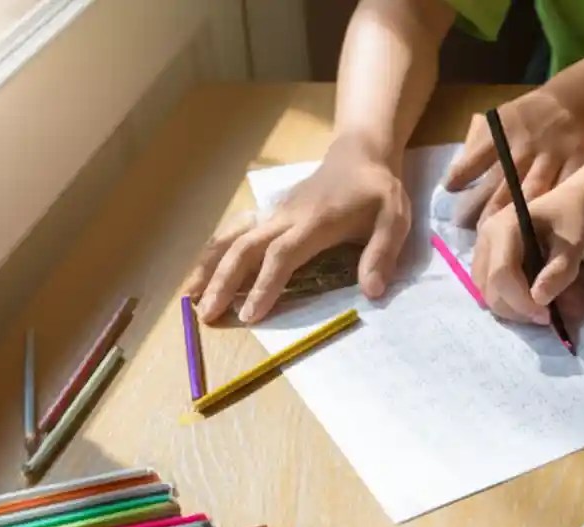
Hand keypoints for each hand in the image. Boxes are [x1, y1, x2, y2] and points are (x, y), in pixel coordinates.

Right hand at [187, 140, 410, 323]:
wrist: (358, 154)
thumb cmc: (377, 190)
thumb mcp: (394, 219)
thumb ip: (382, 254)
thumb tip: (372, 292)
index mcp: (315, 222)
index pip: (282, 254)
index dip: (265, 284)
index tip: (250, 315)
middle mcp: (286, 217)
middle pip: (246, 248)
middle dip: (223, 281)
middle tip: (206, 315)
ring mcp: (274, 214)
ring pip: (233, 237)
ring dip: (209, 266)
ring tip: (189, 296)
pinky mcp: (269, 214)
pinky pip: (236, 232)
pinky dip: (214, 251)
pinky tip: (200, 272)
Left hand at [444, 87, 583, 230]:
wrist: (576, 100)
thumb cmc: (531, 116)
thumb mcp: (501, 119)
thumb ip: (482, 147)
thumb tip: (454, 183)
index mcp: (503, 132)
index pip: (476, 158)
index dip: (461, 176)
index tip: (451, 195)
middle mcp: (526, 146)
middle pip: (502, 183)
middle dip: (485, 209)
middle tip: (471, 232)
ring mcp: (552, 157)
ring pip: (531, 192)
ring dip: (515, 217)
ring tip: (500, 238)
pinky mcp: (577, 165)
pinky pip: (564, 190)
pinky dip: (553, 209)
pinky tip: (542, 228)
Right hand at [471, 179, 583, 323]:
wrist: (577, 203)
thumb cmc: (577, 219)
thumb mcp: (575, 244)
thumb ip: (559, 270)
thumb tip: (538, 299)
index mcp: (504, 228)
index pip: (502, 275)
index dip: (521, 302)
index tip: (547, 316)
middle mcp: (486, 238)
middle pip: (489, 288)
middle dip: (516, 310)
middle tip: (546, 315)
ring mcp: (484, 248)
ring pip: (485, 292)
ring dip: (510, 309)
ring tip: (538, 309)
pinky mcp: (488, 258)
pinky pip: (488, 288)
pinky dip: (506, 301)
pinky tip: (528, 299)